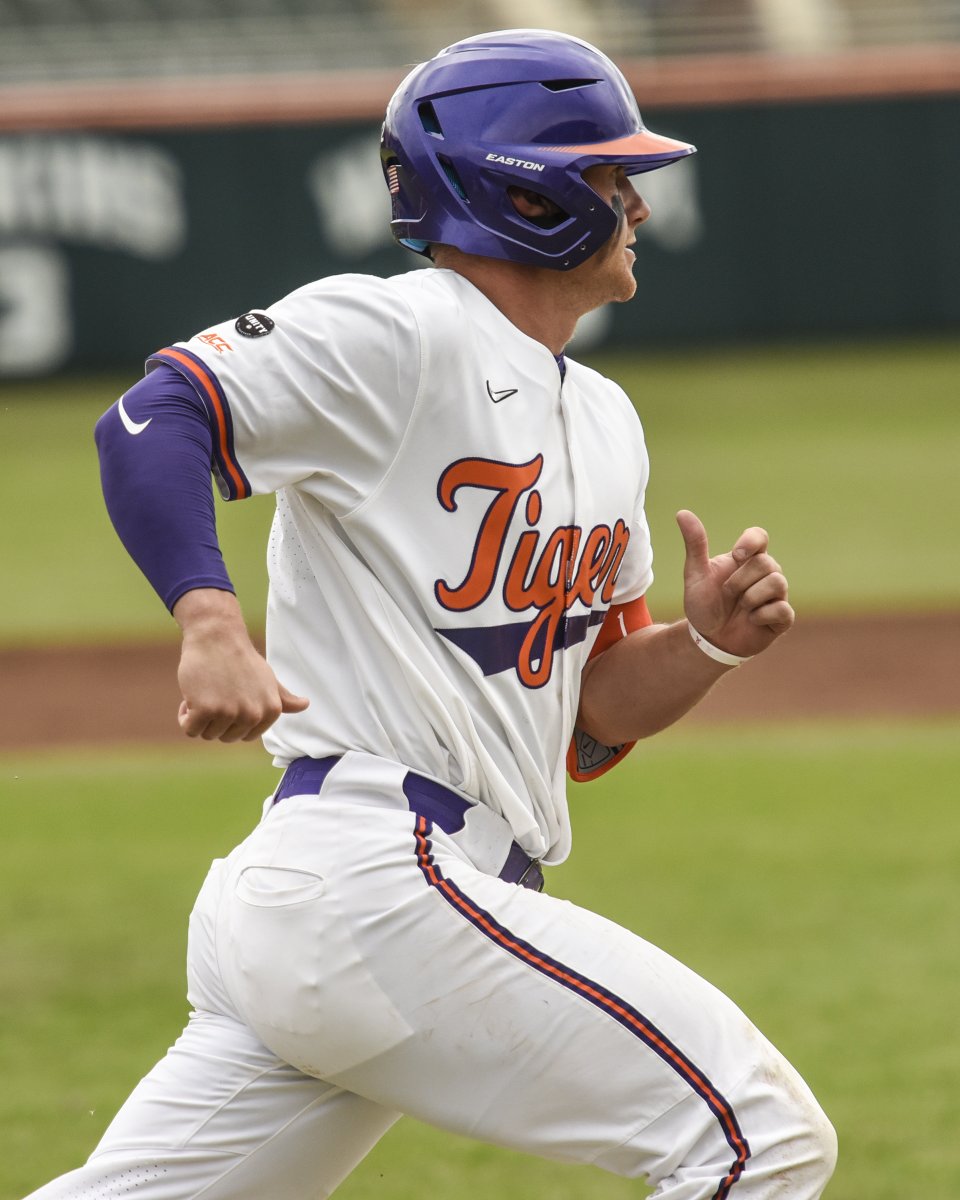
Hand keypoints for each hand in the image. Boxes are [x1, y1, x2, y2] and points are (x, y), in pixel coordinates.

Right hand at [173, 589, 308, 741]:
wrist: (217, 636)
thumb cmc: (241, 658)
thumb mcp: (268, 678)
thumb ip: (284, 698)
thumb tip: (306, 705)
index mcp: (271, 711)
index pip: (245, 736)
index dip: (233, 720)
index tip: (231, 698)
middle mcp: (253, 715)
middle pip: (225, 738)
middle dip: (216, 720)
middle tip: (217, 692)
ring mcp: (229, 713)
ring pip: (207, 734)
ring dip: (199, 717)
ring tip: (205, 691)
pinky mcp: (205, 709)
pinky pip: (190, 729)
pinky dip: (184, 716)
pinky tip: (190, 696)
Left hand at [676, 509, 793, 658]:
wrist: (708, 639)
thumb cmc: (704, 604)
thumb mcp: (695, 575)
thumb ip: (694, 544)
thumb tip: (682, 512)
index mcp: (746, 559)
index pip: (760, 536)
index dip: (752, 541)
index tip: (737, 555)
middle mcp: (765, 573)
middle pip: (767, 562)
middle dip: (741, 581)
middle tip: (727, 594)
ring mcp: (776, 595)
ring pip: (778, 583)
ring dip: (750, 598)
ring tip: (740, 607)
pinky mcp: (782, 617)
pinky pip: (782, 610)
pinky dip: (761, 616)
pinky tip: (750, 620)